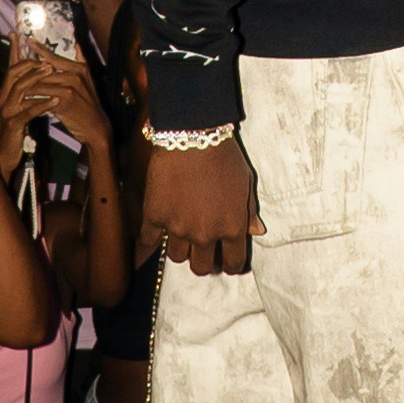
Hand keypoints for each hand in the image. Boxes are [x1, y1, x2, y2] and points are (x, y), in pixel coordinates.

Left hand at [0, 50, 108, 154]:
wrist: (96, 126)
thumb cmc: (90, 102)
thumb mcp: (89, 79)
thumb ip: (81, 60)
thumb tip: (76, 43)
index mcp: (79, 68)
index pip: (54, 57)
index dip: (40, 49)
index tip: (27, 39)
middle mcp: (74, 76)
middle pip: (44, 71)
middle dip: (27, 72)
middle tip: (12, 70)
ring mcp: (69, 89)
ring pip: (40, 85)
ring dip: (26, 88)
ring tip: (12, 87)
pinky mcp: (64, 104)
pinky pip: (42, 99)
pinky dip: (31, 101)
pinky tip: (21, 102)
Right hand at [139, 135, 261, 275]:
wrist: (192, 136)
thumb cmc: (224, 156)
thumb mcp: (246, 183)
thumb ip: (249, 211)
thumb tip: (256, 231)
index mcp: (232, 228)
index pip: (233, 262)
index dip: (231, 265)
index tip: (227, 263)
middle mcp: (205, 234)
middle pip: (202, 267)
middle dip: (205, 263)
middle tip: (203, 254)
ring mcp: (178, 228)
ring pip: (178, 257)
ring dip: (181, 251)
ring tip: (182, 240)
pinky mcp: (155, 217)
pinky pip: (148, 241)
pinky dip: (147, 246)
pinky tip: (147, 248)